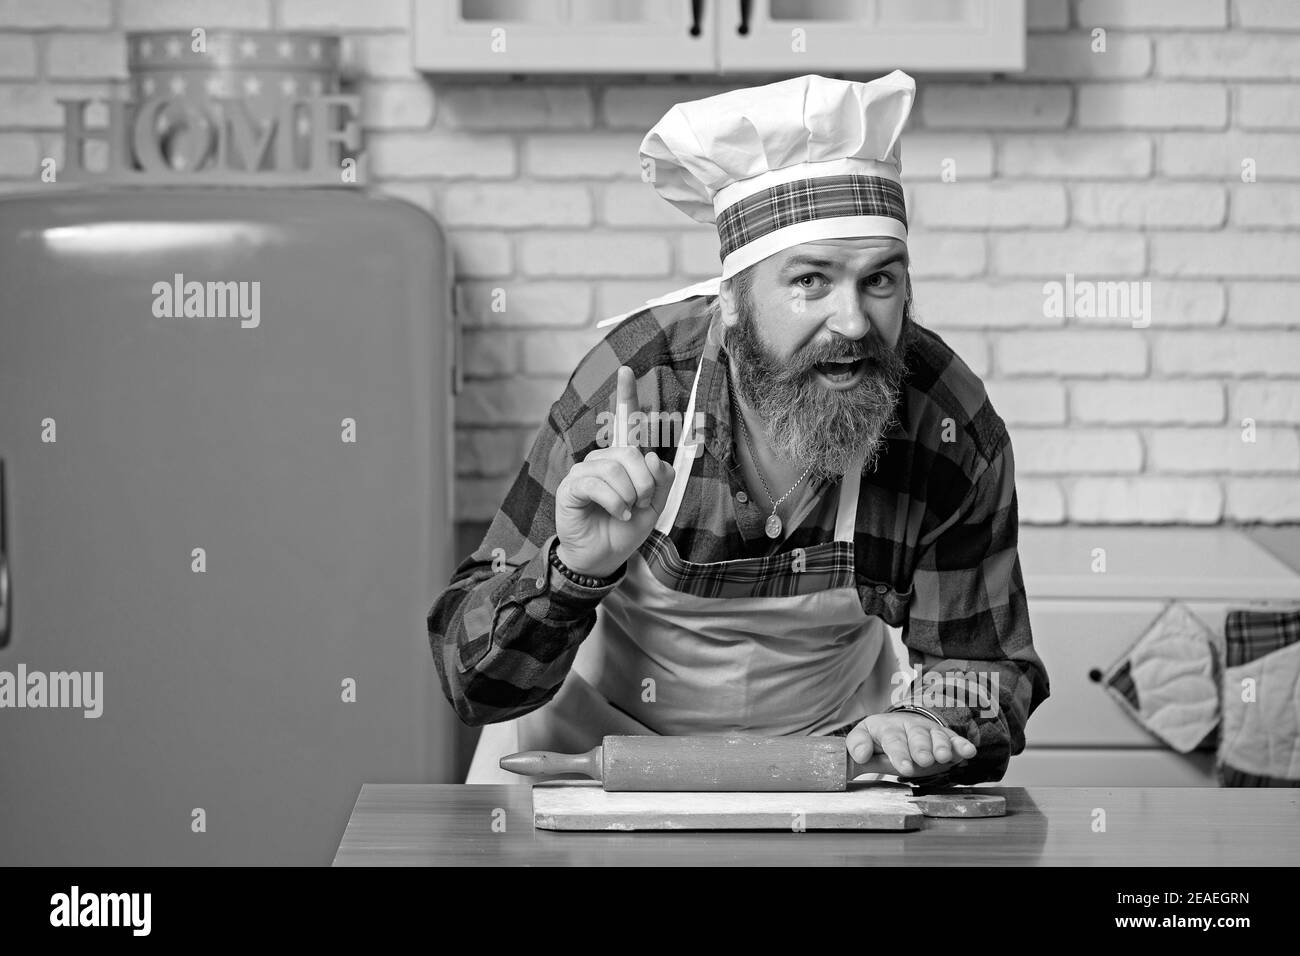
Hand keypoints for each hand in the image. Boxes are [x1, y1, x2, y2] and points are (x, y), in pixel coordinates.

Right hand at [554, 366, 675, 578]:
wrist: (603, 557)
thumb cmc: (625, 529)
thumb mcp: (654, 505)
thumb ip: (661, 479)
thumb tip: (651, 457)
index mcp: (623, 460)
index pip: (625, 423)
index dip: (626, 395)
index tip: (625, 369)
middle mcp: (602, 460)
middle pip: (632, 453)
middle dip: (645, 483)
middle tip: (642, 504)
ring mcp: (584, 471)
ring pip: (616, 469)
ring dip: (630, 496)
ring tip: (626, 512)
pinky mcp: (571, 486)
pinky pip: (598, 484)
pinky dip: (615, 502)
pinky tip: (617, 514)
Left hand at [846, 712, 977, 779]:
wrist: (896, 726)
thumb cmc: (877, 739)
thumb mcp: (862, 740)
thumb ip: (857, 748)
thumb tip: (860, 755)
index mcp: (885, 727)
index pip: (891, 739)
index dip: (898, 753)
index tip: (904, 767)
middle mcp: (907, 725)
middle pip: (916, 736)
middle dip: (921, 748)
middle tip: (924, 760)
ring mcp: (926, 730)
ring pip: (935, 736)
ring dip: (941, 746)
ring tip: (944, 757)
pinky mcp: (942, 737)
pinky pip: (952, 739)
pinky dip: (961, 745)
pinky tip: (968, 752)